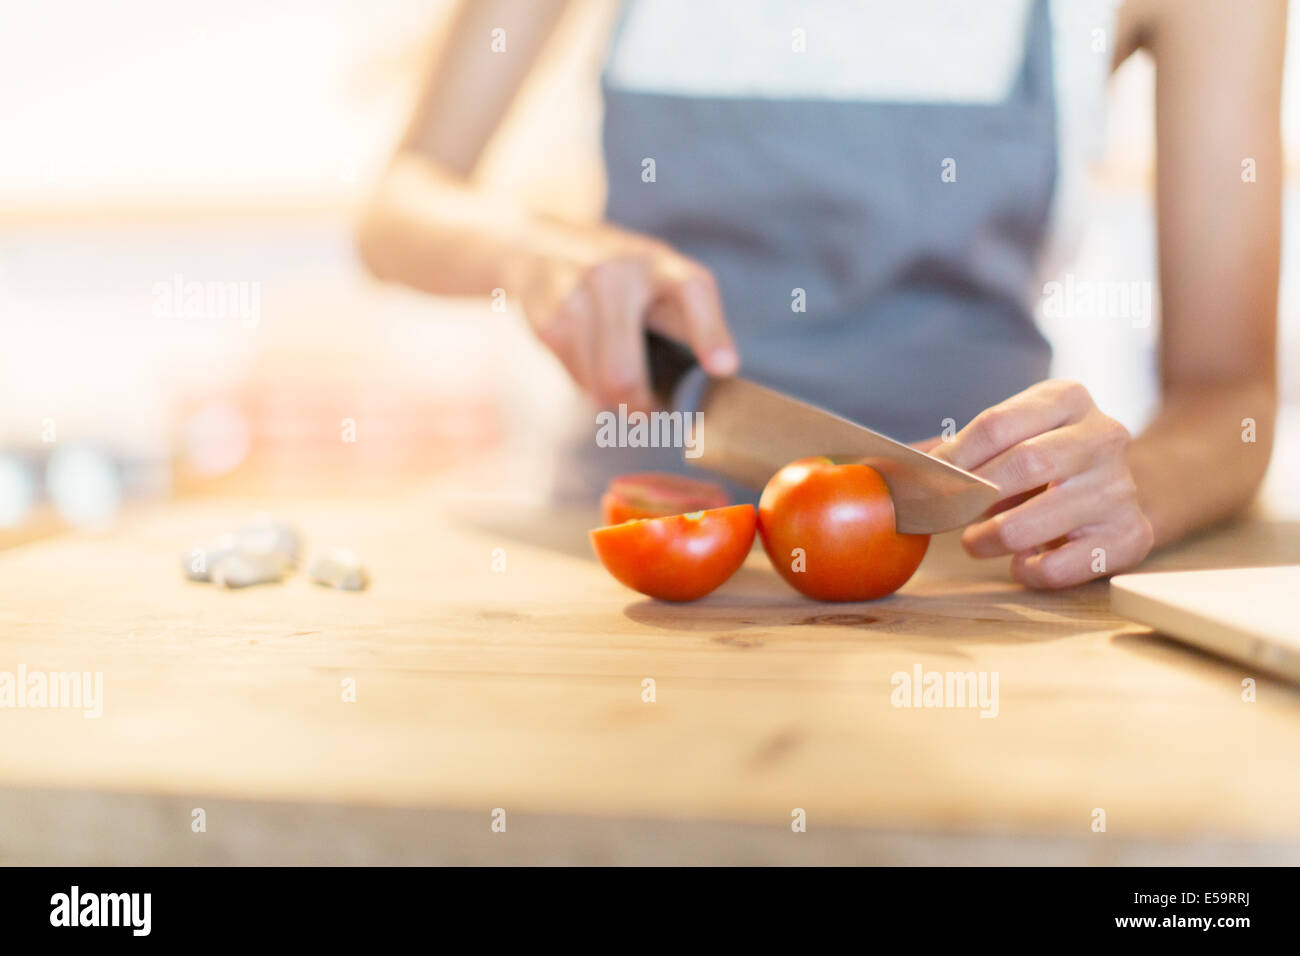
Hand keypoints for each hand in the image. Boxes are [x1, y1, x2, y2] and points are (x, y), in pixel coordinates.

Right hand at [507, 223, 737, 409]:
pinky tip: (591, 362)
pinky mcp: (545, 319)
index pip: (691, 293)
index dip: (709, 334)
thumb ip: (694, 319)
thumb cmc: (620, 271)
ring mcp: (573, 296)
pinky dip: (588, 384)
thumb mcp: (663, 277)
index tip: (722, 367)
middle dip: (640, 407)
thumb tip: (722, 370)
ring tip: (620, 384)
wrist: (538, 242)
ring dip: (613, 400)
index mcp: (659, 264)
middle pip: (622, 372)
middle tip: (650, 413)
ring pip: (598, 386)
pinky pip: (575, 378)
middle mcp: (615, 275)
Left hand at [929, 380, 1154, 588]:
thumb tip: (892, 467)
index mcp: (1068, 398)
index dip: (954, 458)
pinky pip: (1066, 564)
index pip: (998, 425)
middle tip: (945, 516)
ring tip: (975, 542)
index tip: (926, 482)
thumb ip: (958, 449)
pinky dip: (1032, 570)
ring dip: (993, 537)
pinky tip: (1021, 562)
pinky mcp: (1131, 535)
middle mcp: (1104, 435)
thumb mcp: (1010, 436)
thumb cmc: (1043, 459)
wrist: (1115, 484)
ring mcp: (1121, 487)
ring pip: (1040, 519)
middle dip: (973, 496)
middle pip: (1025, 464)